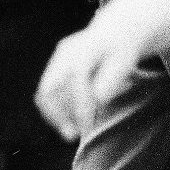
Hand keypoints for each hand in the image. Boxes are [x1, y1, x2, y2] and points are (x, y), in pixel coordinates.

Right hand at [36, 25, 139, 141]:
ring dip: (54, 115)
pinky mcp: (53, 66)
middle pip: (51, 85)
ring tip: (70, 132)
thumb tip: (96, 100)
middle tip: (72, 135)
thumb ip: (110, 82)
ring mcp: (57, 58)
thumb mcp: (124, 65)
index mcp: (86, 49)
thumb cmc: (121, 52)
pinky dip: (53, 110)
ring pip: (45, 91)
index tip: (87, 128)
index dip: (80, 105)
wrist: (113, 33)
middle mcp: (66, 52)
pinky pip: (46, 92)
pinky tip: (66, 122)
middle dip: (58, 114)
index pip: (76, 78)